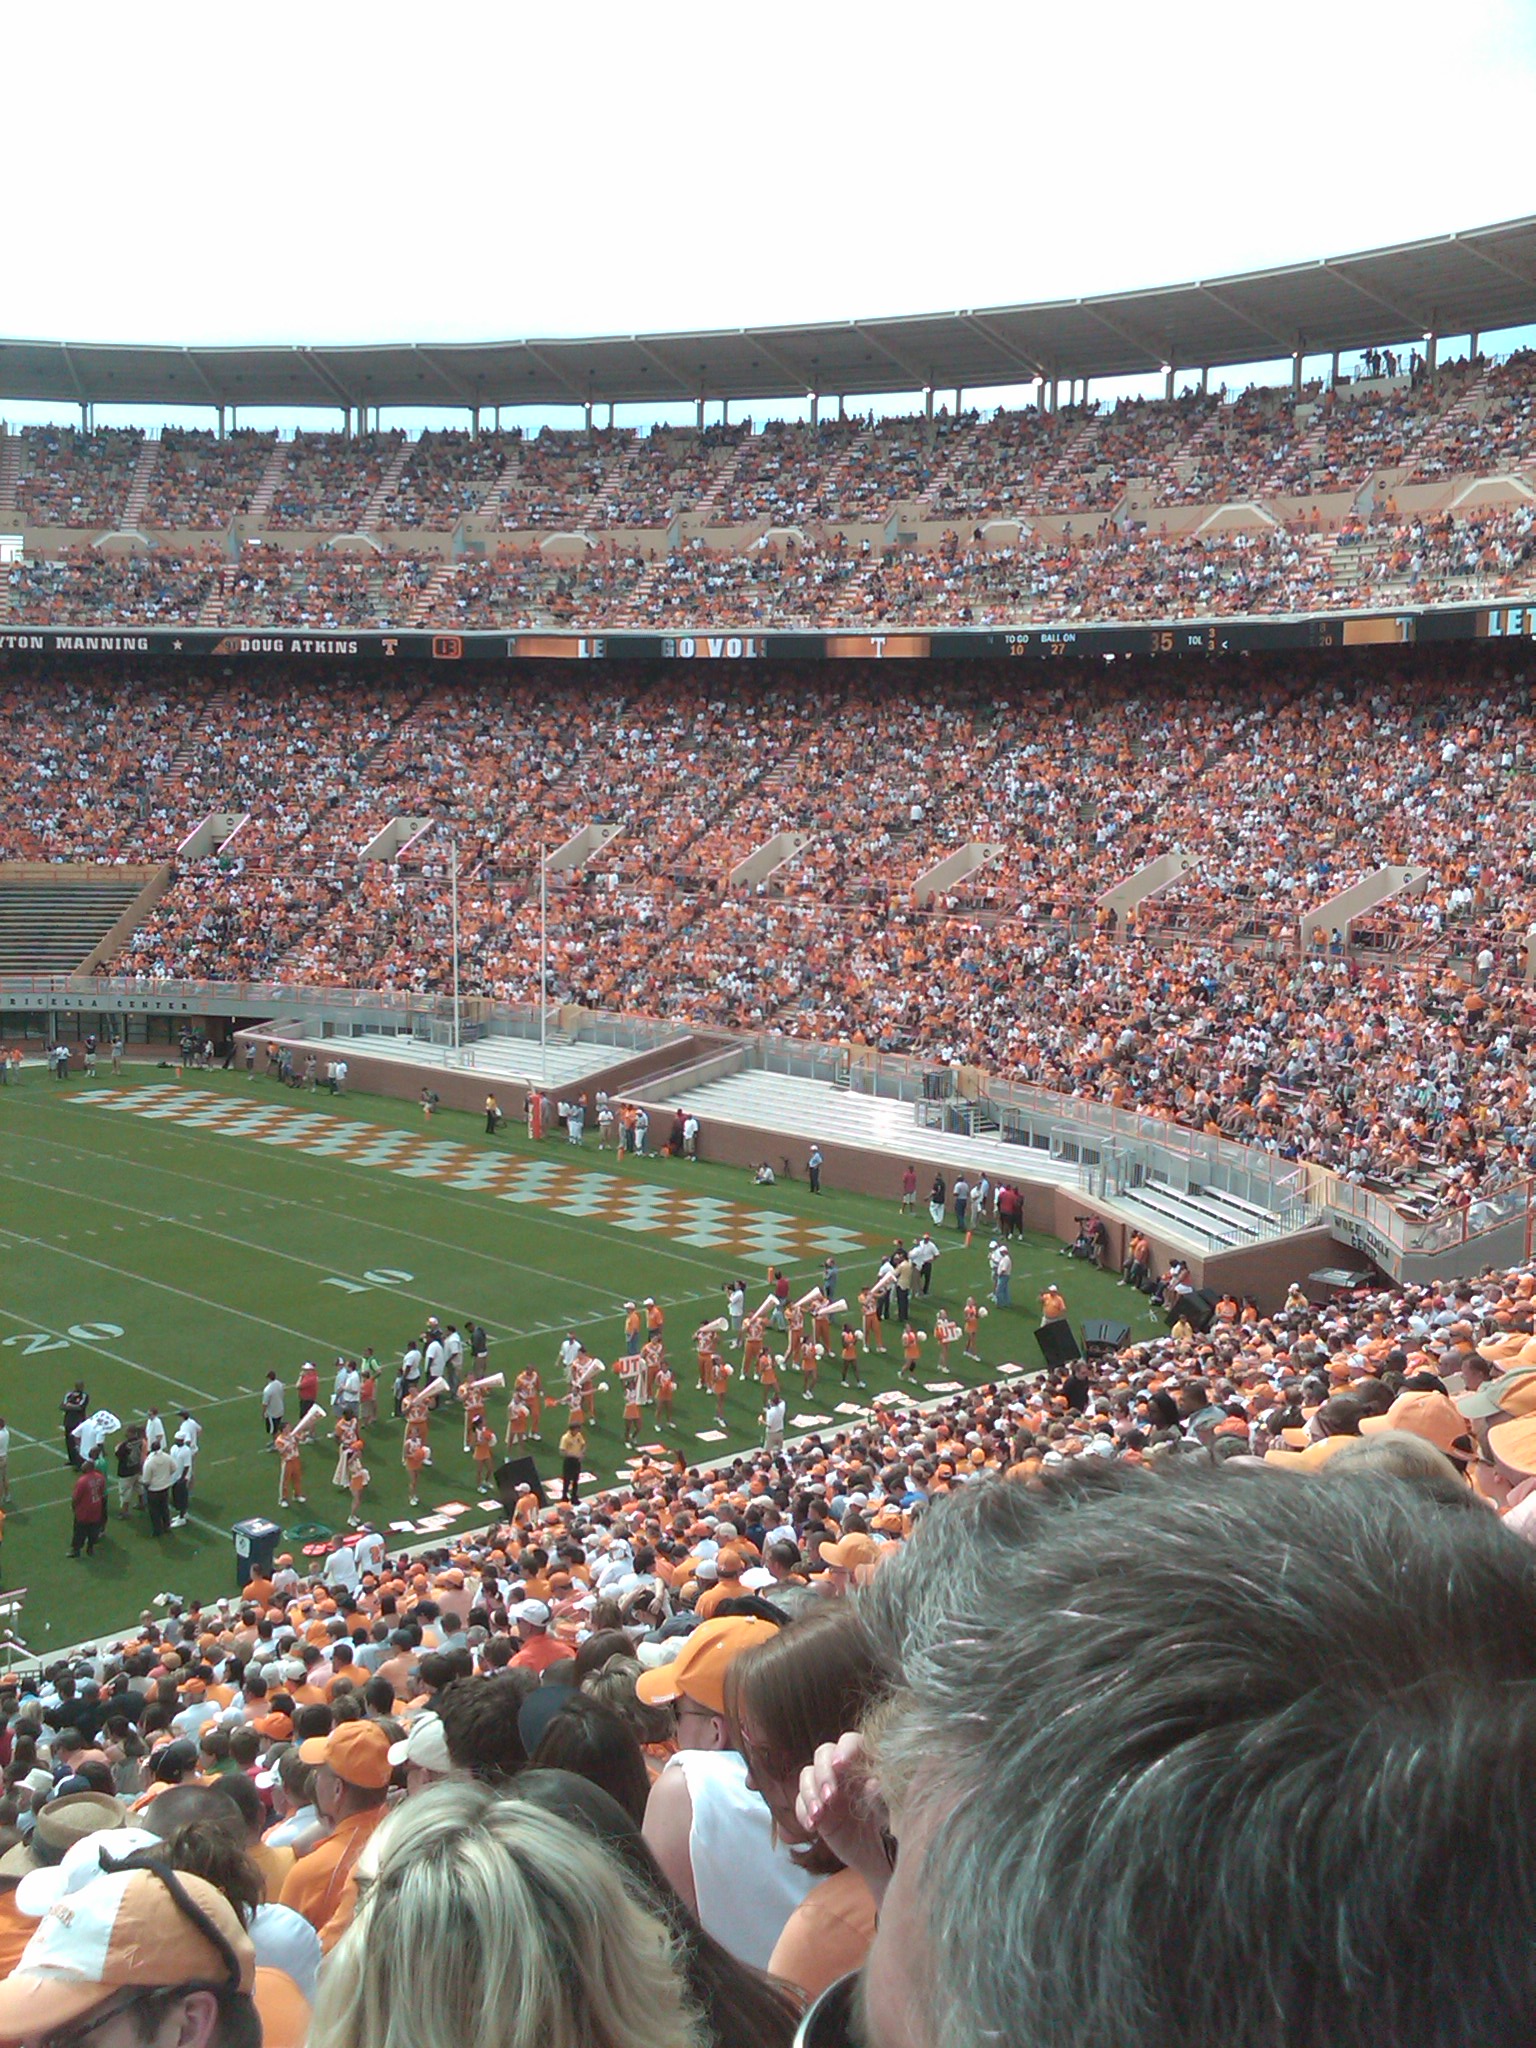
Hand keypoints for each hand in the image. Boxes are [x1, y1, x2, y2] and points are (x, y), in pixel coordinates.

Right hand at [796, 1731, 893, 1903]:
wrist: (877, 1855)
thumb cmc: (888, 1827)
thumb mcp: (887, 1812)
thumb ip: (879, 1797)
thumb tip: (873, 1783)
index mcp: (863, 1762)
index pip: (850, 1742)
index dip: (844, 1749)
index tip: (839, 1765)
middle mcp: (842, 1770)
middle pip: (823, 1754)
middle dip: (823, 1774)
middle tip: (829, 1797)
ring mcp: (827, 1787)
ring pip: (807, 1775)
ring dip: (809, 1793)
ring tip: (818, 1815)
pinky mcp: (815, 1807)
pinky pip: (800, 1802)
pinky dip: (802, 1812)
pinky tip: (812, 1827)